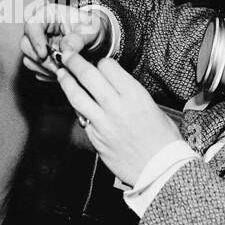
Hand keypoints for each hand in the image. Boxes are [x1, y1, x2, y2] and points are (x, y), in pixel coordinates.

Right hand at [21, 3, 102, 82]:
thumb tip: (65, 50)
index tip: (44, 54)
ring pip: (29, 60)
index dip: (35, 40)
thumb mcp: (89, 30)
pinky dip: (49, 74)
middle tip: (59, 66)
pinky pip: (37, 70)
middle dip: (41, 59)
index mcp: (47, 15)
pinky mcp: (39, 60)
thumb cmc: (90, 29)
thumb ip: (78, 39)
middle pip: (25, 45)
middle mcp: (38, 30)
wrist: (93, 39)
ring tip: (65, 69)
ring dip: (45, 69)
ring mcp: (36, 46)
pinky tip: (63, 72)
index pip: (32, 24)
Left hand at [54, 51, 182, 185]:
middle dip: (74, 61)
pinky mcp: (95, 138)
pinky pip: (80, 117)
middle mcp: (116, 105)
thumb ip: (131, 95)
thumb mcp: (153, 108)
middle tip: (68, 55)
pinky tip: (74, 101)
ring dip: (66, 81)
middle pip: (87, 75)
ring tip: (61, 73)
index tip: (99, 64)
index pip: (108, 66)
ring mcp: (103, 122)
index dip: (101, 63)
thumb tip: (116, 86)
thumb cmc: (163, 140)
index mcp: (135, 94)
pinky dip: (76, 106)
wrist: (161, 169)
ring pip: (76, 95)